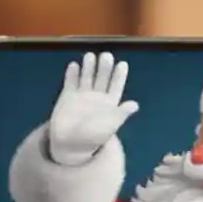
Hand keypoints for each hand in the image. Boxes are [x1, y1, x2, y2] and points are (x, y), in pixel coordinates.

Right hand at [48, 51, 138, 165]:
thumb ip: (121, 114)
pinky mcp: (67, 97)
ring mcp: (82, 96)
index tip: (123, 64)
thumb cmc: (93, 138)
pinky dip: (72, 74)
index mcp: (109, 104)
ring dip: (89, 67)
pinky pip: (70, 82)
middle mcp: (97, 97)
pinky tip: (74, 65)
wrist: (70, 145)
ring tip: (90, 56)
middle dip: (104, 67)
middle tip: (106, 55)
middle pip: (102, 78)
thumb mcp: (110, 126)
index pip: (116, 86)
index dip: (119, 76)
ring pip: (87, 77)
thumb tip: (135, 105)